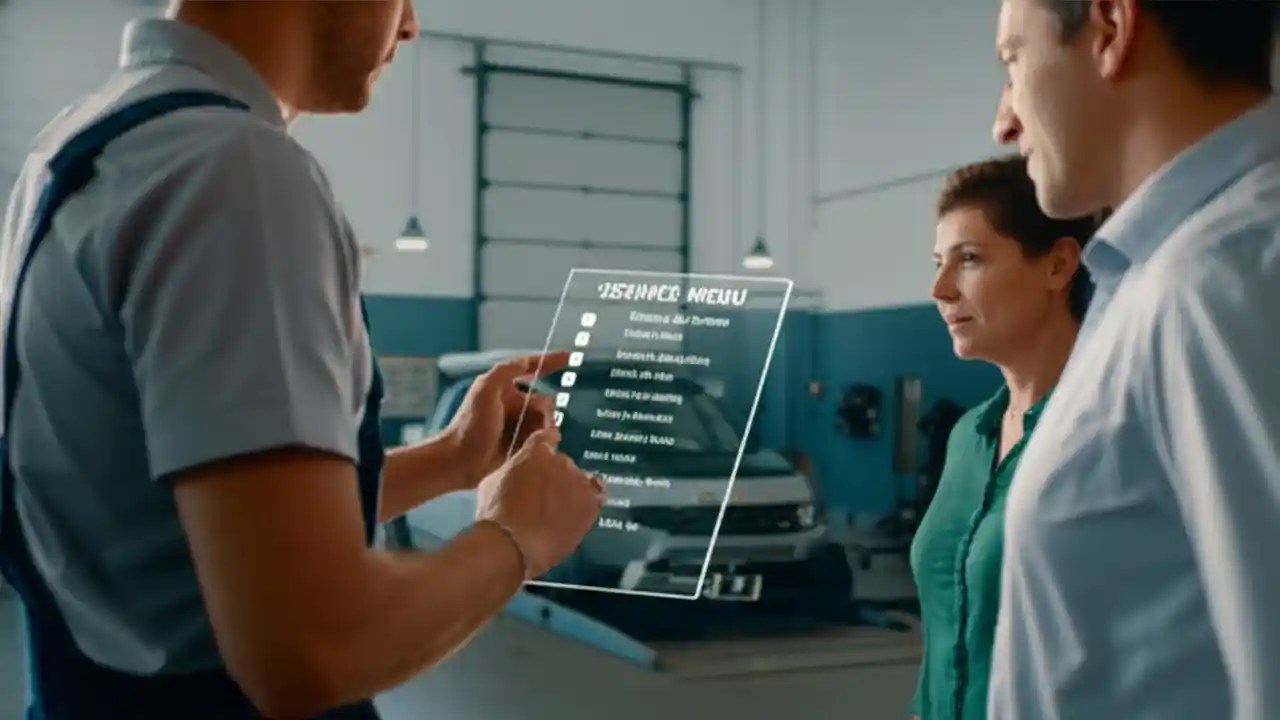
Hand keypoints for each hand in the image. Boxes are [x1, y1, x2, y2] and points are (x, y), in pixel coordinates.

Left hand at [444, 351, 570, 489]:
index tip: (569, 357)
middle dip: (547, 413)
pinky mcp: (519, 444)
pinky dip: (543, 442)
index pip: (531, 369)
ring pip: (545, 421)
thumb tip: (526, 360)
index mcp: (504, 387)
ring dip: (546, 429)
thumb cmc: (471, 424)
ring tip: (539, 440)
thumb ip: (505, 371)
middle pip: (544, 402)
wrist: (459, 461)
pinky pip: (541, 439)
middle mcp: (512, 404)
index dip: (550, 361)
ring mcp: (517, 425)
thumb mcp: (485, 390)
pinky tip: (540, 448)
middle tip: (544, 427)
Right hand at [474, 427, 604, 579]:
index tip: (545, 455)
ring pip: (578, 480)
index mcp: (536, 450)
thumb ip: (512, 469)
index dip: (547, 445)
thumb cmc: (495, 513)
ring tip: (557, 510)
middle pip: (562, 463)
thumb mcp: (493, 481)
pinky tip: (583, 507)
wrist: (513, 543)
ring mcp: (579, 481)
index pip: (548, 437)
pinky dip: (590, 498)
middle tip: (541, 496)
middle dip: (553, 476)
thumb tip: (519, 472)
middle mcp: (561, 459)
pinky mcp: (590, 503)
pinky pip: (597, 495)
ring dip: (570, 490)